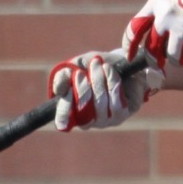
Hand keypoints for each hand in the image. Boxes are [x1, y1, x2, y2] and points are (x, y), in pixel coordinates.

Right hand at [48, 48, 162, 129]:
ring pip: (100, 104)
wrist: (123, 62)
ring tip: (98, 64)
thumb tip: (59, 90)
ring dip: (98, 81)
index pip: (64, 121)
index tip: (67, 90)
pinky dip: (111, 83)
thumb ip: (63, 77)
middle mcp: (88, 120)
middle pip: (83, 110)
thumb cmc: (96, 67)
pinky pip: (116, 103)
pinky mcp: (121, 115)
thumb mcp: (76, 66)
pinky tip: (110, 70)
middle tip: (81, 72)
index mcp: (73, 111)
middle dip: (82, 88)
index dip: (64, 108)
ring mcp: (105, 120)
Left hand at [123, 0, 182, 66]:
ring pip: (172, 54)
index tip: (129, 55)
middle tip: (157, 65)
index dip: (129, 43)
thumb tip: (166, 7)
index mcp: (157, 2)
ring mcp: (181, 28)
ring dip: (175, 60)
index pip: (136, 27)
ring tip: (179, 61)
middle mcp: (165, 17)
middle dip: (153, 59)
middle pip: (152, 47)